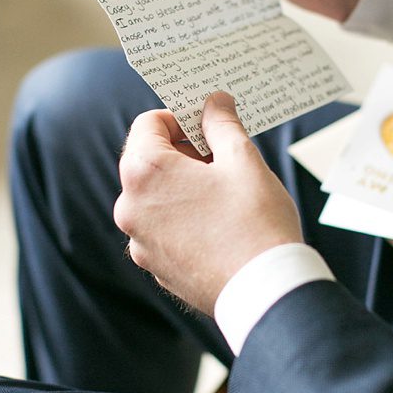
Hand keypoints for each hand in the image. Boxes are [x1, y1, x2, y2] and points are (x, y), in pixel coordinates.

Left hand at [114, 92, 303, 313]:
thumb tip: (214, 102)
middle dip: (182, 152)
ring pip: (154, 197)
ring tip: (224, 192)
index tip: (208, 124)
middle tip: (222, 157)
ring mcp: (138, 240)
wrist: (264, 291)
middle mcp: (129, 206)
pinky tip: (218, 225)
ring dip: (182, 186)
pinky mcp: (153, 266)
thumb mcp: (242, 160)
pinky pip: (161, 228)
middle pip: (147, 161)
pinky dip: (182, 218)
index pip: (147, 124)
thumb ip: (221, 124)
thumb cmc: (255, 222)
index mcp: (144, 172)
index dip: (179, 117)